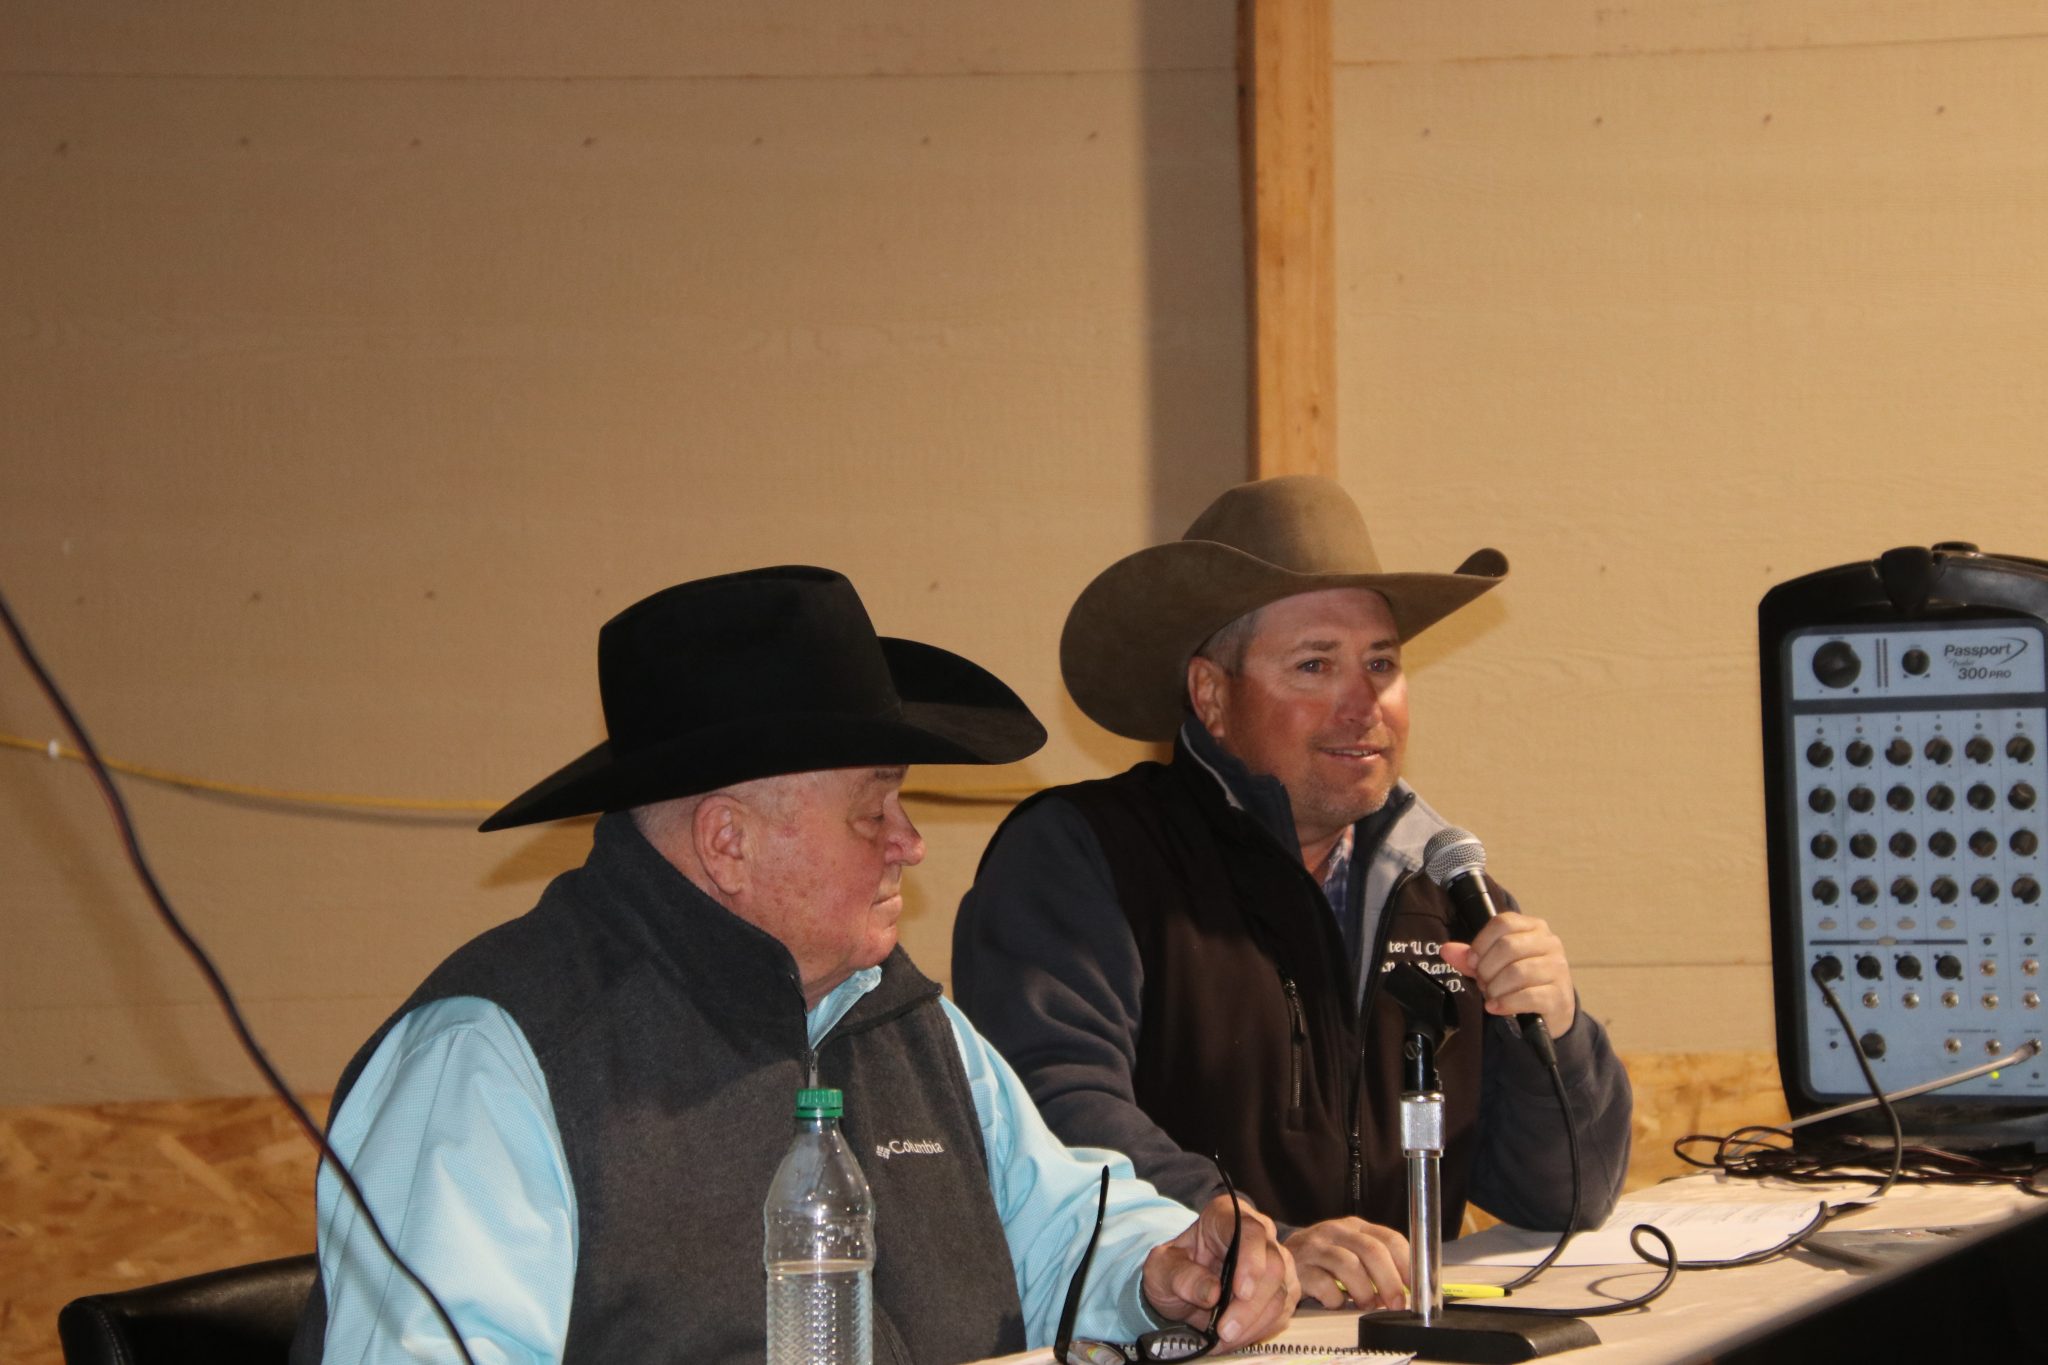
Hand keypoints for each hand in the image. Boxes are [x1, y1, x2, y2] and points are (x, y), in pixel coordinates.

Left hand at [1142, 1193, 1295, 1346]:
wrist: (1182, 1288)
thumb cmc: (1173, 1269)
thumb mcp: (1161, 1270)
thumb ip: (1182, 1277)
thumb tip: (1213, 1293)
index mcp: (1226, 1215)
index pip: (1250, 1231)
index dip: (1251, 1261)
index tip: (1241, 1292)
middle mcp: (1258, 1232)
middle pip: (1272, 1266)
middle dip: (1250, 1305)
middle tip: (1225, 1330)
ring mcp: (1275, 1260)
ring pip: (1281, 1292)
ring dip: (1254, 1322)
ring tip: (1224, 1338)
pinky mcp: (1282, 1288)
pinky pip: (1281, 1311)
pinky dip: (1259, 1329)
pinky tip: (1236, 1337)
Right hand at [1283, 1217, 1410, 1309]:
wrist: (1276, 1256)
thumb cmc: (1324, 1260)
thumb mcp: (1352, 1253)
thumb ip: (1377, 1267)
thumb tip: (1402, 1295)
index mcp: (1356, 1227)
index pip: (1389, 1238)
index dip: (1406, 1264)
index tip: (1414, 1288)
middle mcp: (1336, 1231)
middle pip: (1372, 1251)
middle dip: (1389, 1282)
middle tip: (1396, 1305)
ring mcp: (1316, 1247)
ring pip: (1348, 1265)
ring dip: (1364, 1291)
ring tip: (1367, 1306)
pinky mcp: (1299, 1266)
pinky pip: (1323, 1284)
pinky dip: (1336, 1298)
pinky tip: (1337, 1303)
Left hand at [1440, 911, 1575, 1035]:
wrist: (1551, 1011)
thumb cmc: (1521, 982)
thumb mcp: (1495, 965)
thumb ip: (1471, 957)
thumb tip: (1446, 950)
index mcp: (1534, 928)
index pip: (1503, 923)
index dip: (1481, 943)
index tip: (1472, 962)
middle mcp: (1550, 944)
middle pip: (1508, 946)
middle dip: (1487, 968)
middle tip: (1483, 983)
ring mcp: (1557, 969)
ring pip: (1517, 972)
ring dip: (1496, 988)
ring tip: (1492, 995)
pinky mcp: (1559, 995)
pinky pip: (1527, 996)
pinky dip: (1506, 1003)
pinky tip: (1496, 1007)